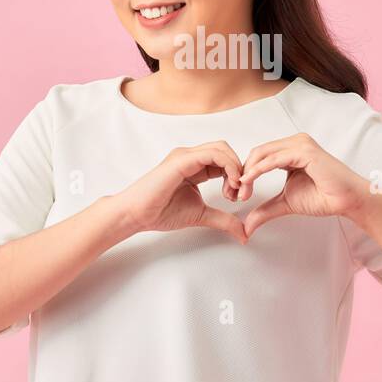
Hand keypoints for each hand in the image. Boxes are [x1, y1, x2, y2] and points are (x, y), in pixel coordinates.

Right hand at [115, 141, 247, 244]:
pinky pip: (212, 154)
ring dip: (236, 167)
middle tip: (241, 194)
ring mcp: (186, 156)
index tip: (240, 197)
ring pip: (221, 148)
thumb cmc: (160, 212)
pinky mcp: (182, 160)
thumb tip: (244, 233)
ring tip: (235, 190)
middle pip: (226, 150)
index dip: (238, 175)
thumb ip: (223, 219)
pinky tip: (230, 184)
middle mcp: (191, 157)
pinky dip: (228, 166)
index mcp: (194, 166)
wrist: (137, 214)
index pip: (224, 160)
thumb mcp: (202, 215)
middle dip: (240, 169)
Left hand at [237, 133, 370, 237]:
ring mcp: (300, 144)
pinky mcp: (305, 151)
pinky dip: (259, 169)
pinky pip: (275, 158)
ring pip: (263, 152)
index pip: (260, 156)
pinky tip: (250, 180)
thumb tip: (247, 225)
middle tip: (236, 193)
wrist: (347, 200)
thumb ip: (265, 209)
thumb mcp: (285, 203)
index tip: (237, 193)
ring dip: (249, 171)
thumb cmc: (323, 197)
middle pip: (258, 152)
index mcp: (290, 150)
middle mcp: (295, 143)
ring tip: (241, 190)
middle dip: (243, 172)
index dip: (246, 173)